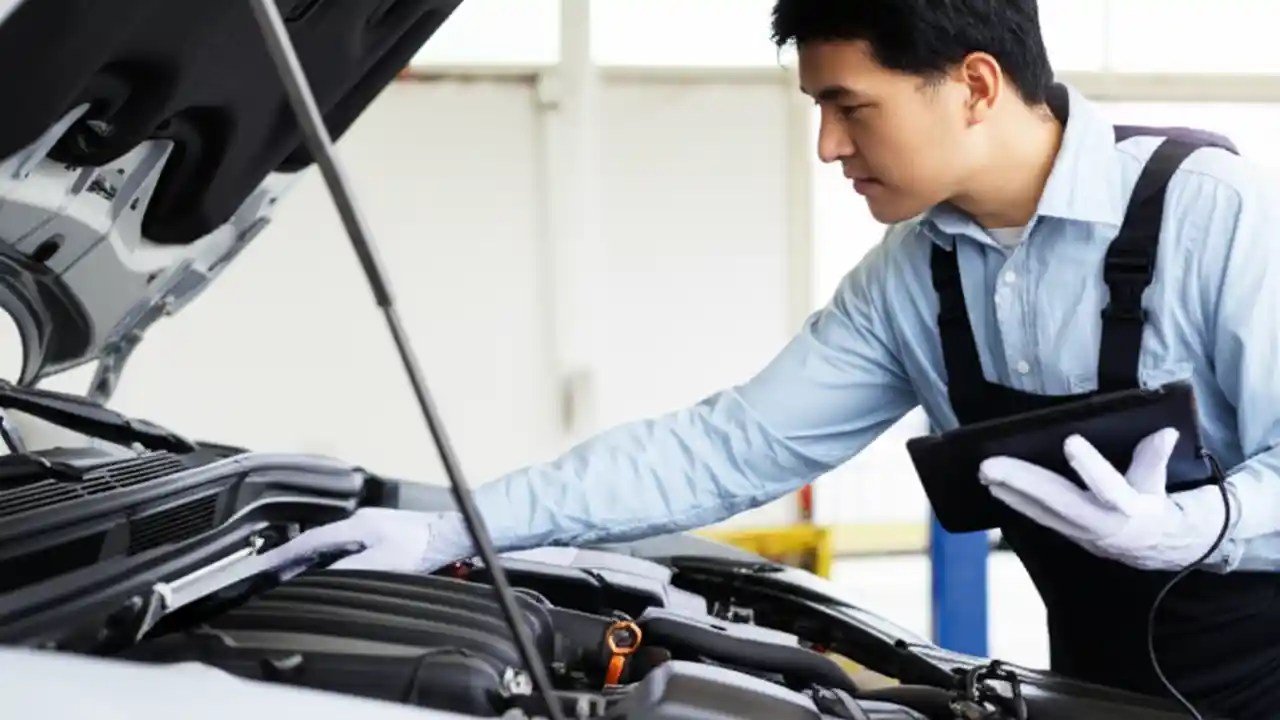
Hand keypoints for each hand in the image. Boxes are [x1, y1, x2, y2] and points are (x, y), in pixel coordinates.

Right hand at [243, 508, 477, 577]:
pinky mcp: (380, 533)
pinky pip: (343, 545)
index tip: (263, 566)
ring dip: (310, 558)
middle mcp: (359, 521)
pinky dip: (328, 557)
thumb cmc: (423, 546)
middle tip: (270, 574)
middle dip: (292, 558)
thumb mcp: (383, 564)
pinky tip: (326, 569)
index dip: (284, 556)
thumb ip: (349, 570)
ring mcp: (369, 525)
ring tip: (291, 575)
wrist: (452, 535)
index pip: (309, 541)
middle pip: (316, 541)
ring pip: (329, 543)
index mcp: (355, 525)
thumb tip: (320, 578)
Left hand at [978, 428, 1231, 570]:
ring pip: (1042, 512)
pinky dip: (1017, 502)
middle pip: (1058, 502)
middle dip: (1022, 482)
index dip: (1091, 466)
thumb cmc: (1158, 508)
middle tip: (990, 466)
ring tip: (984, 474)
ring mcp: (1081, 532)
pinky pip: (1040, 517)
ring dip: (1011, 493)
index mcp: (1131, 510)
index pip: (1110, 488)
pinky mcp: (1069, 533)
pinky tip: (995, 487)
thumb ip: (1156, 459)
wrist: (1158, 548)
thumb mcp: (1164, 483)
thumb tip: (1164, 433)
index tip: (1070, 441)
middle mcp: (1101, 524)